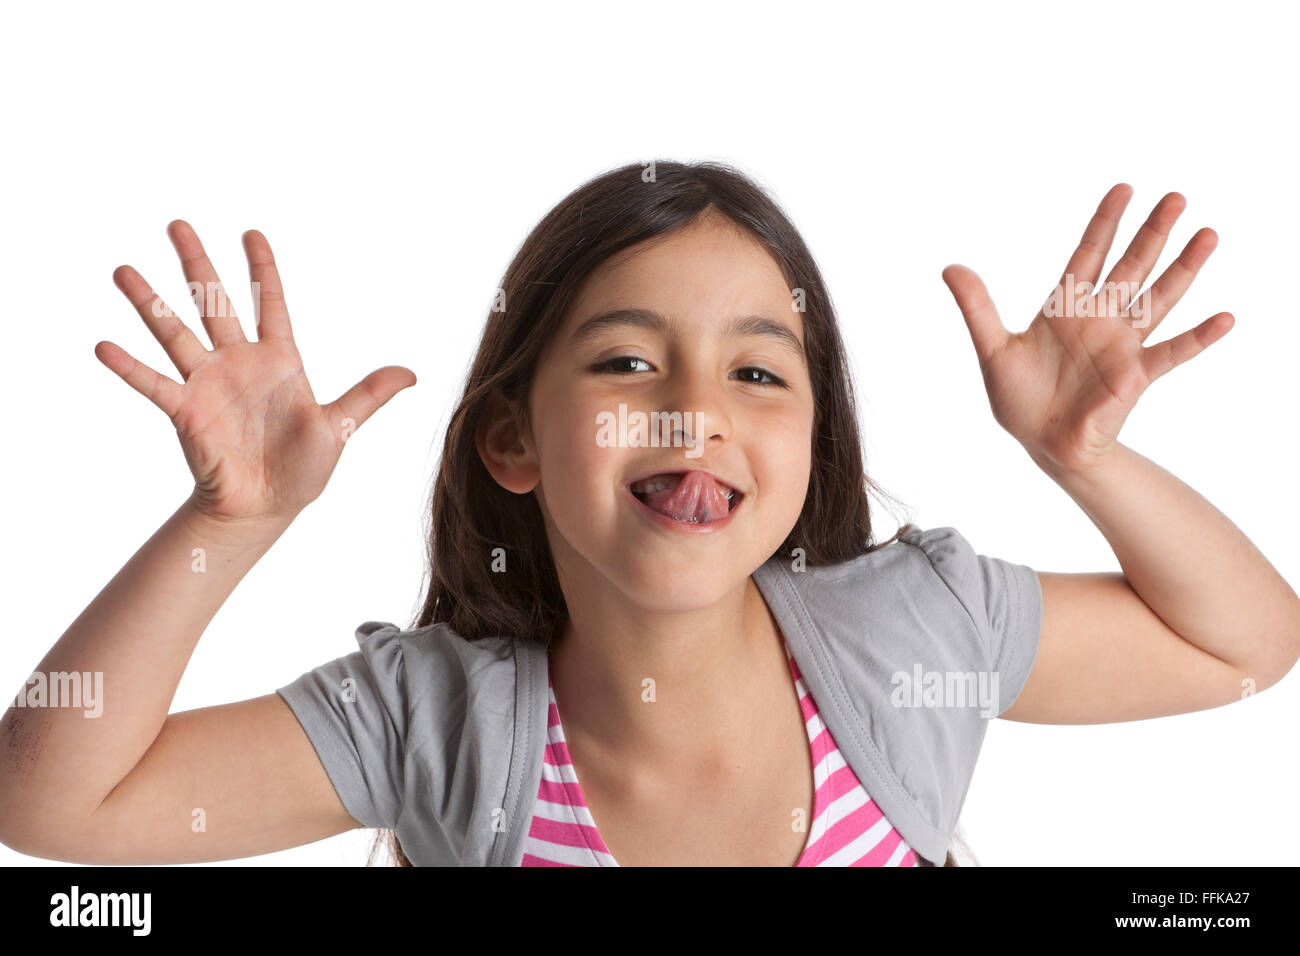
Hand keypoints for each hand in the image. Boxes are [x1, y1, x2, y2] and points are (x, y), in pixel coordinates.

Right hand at [96, 220, 416, 523]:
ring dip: (150, 303)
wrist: (267, 508)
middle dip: (197, 263)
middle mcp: (238, 363)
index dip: (262, 269)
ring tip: (123, 270)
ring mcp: (208, 384)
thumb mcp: (342, 427)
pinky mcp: (186, 411)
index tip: (251, 231)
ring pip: (176, 333)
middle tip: (177, 223)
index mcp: (279, 360)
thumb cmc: (303, 468)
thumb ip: (370, 395)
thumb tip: (412, 373)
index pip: (269, 303)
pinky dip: (130, 368)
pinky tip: (103, 346)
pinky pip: (154, 384)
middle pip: (215, 303)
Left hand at [941, 184, 1232, 475]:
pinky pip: (1172, 353)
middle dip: (1152, 233)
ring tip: (1208, 234)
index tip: (1123, 188)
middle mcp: (1100, 318)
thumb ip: (977, 308)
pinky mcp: (1135, 376)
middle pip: (1132, 267)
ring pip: (1158, 298)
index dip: (1105, 223)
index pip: (1089, 253)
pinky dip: (1199, 337)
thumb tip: (950, 267)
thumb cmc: (1020, 398)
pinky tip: (1226, 318)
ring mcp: (1122, 344)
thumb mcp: (993, 349)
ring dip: (1183, 269)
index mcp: (1066, 306)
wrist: (1042, 443)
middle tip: (1175, 197)